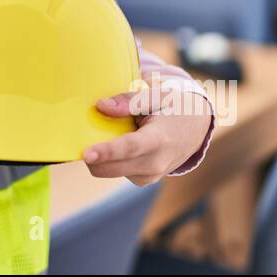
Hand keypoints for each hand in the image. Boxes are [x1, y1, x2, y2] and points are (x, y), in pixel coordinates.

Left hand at [80, 75, 212, 185]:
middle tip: (81, 136)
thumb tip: (101, 106)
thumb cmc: (173, 107)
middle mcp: (155, 163)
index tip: (86, 154)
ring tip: (114, 134)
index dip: (106, 152)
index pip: (129, 148)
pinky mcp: (144, 180)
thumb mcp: (155, 96)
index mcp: (159, 139)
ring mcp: (150, 175)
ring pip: (111, 171)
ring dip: (102, 157)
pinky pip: (117, 172)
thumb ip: (128, 101)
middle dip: (92, 157)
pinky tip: (121, 143)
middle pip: (112, 168)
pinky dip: (111, 160)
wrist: (196, 129)